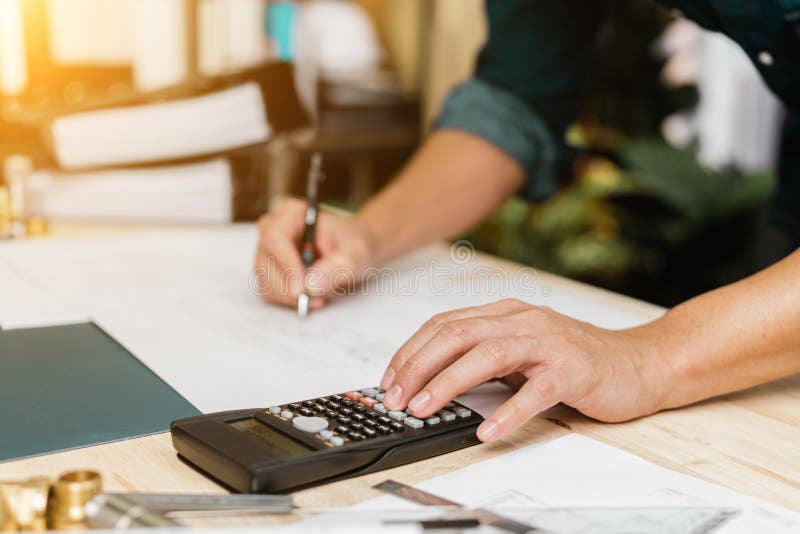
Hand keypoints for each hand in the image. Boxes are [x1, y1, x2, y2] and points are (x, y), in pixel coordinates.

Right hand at [253, 198, 373, 308]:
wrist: (355, 252)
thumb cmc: (354, 244)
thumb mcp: (356, 253)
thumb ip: (337, 266)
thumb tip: (310, 285)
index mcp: (292, 213)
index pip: (275, 238)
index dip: (287, 265)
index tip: (302, 288)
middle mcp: (273, 229)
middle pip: (265, 264)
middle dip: (290, 288)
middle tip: (317, 299)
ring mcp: (268, 251)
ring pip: (266, 282)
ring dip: (291, 297)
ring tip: (320, 297)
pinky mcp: (269, 271)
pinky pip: (270, 292)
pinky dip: (290, 301)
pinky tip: (311, 296)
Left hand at [379, 298, 666, 441]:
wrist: (637, 362)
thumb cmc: (575, 359)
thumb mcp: (521, 349)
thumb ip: (483, 356)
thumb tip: (431, 381)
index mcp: (505, 313)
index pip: (445, 324)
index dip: (411, 351)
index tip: (389, 380)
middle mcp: (522, 320)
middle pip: (457, 335)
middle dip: (418, 366)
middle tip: (396, 398)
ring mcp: (548, 343)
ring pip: (488, 354)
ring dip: (449, 383)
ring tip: (424, 408)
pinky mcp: (572, 371)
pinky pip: (535, 392)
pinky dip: (508, 412)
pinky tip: (487, 431)